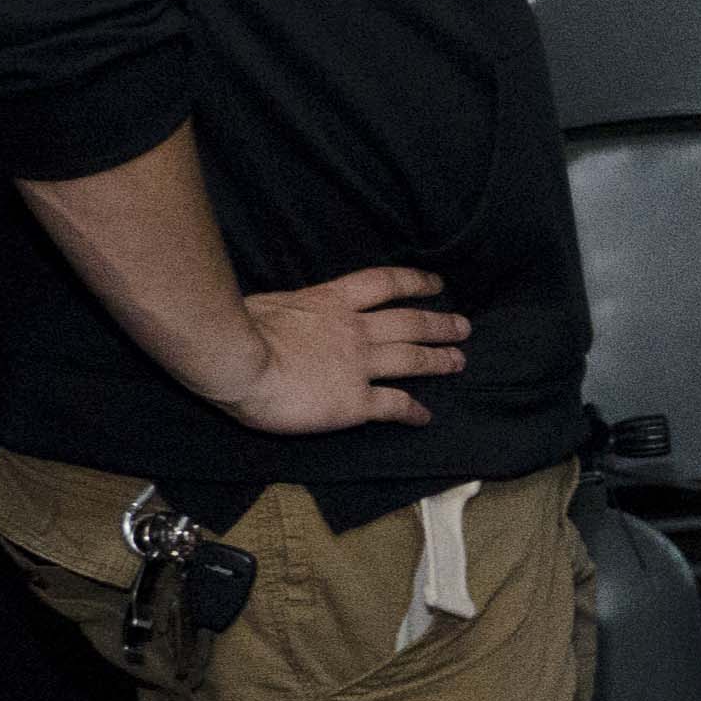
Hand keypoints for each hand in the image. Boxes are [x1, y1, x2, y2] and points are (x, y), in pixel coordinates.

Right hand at [211, 267, 469, 432]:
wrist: (238, 360)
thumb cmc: (239, 329)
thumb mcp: (271, 303)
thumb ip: (292, 308)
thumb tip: (289, 312)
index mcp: (331, 302)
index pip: (384, 284)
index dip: (414, 282)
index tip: (436, 285)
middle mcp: (354, 331)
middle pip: (410, 323)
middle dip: (440, 325)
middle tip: (463, 327)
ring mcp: (359, 366)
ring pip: (412, 360)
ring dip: (439, 360)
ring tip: (459, 361)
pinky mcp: (355, 402)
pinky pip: (394, 406)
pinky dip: (413, 411)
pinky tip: (424, 417)